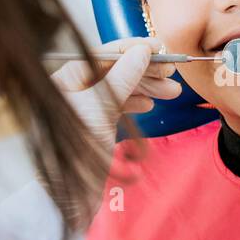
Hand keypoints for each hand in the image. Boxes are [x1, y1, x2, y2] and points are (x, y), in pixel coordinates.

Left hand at [51, 39, 181, 151]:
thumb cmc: (76, 146)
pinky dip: (135, 104)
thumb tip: (141, 52)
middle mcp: (74, 88)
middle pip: (115, 70)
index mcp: (67, 78)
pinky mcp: (94, 124)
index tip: (160, 47)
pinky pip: (118, 106)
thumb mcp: (102, 106)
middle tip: (172, 72)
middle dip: (146, 71)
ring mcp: (85, 106)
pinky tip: (149, 105)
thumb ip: (123, 77)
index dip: (134, 48)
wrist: (68, 192)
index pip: (104, 54)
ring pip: (120, 89)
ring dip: (147, 88)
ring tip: (172, 91)